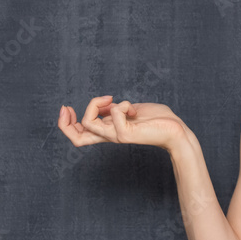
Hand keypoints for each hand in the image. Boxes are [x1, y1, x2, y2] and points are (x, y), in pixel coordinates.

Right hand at [58, 95, 187, 150]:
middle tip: (67, 107)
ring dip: (95, 103)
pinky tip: (133, 109)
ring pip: (88, 123)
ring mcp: (116, 136)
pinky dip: (121, 104)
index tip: (68, 108)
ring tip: (112, 99)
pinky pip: (114, 114)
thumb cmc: (158, 120)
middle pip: (76, 139)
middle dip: (64, 123)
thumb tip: (105, 104)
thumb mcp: (130, 110)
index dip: (67, 123)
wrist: (176, 131)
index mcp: (109, 131)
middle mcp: (109, 135)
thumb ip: (116, 109)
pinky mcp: (126, 134)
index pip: (79, 134)